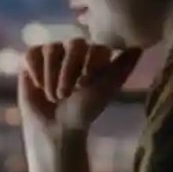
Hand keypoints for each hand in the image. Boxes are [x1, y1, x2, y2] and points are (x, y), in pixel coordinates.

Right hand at [19, 39, 141, 134]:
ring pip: (51, 48)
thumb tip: (140, 45)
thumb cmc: (85, 110)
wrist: (56, 127)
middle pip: (73, 44)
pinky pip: (32, 54)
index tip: (86, 86)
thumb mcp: (107, 88)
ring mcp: (53, 52)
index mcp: (95, 53)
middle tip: (66, 94)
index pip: (95, 45)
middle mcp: (74, 48)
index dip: (90, 66)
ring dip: (51, 76)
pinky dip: (36, 72)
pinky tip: (39, 86)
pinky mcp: (32, 59)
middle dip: (69, 72)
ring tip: (53, 96)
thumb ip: (123, 66)